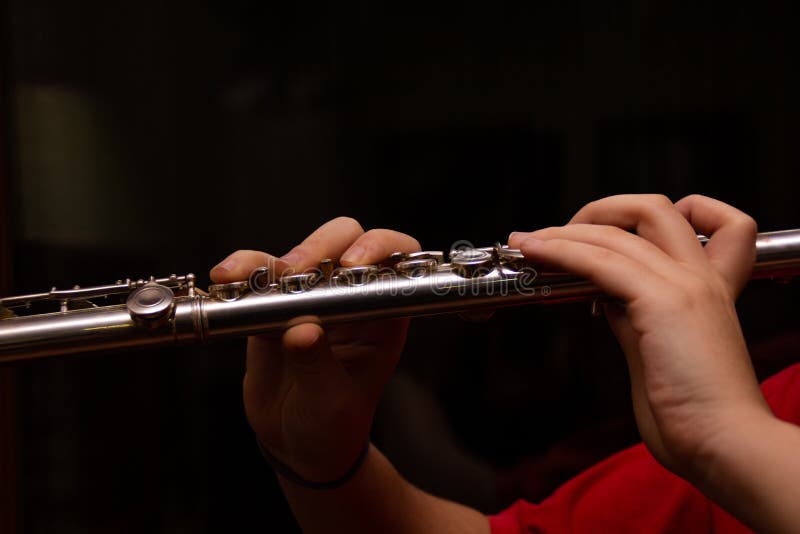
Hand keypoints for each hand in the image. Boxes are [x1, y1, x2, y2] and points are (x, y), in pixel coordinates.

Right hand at [210, 217, 419, 482]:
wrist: (296, 445)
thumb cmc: (331, 425)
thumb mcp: (330, 402)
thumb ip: (317, 365)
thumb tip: (301, 330)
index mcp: (383, 315)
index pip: (397, 262)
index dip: (381, 249)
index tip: (353, 266)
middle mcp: (351, 297)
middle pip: (347, 240)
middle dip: (322, 246)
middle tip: (298, 271)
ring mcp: (312, 296)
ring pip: (301, 252)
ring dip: (276, 258)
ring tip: (249, 278)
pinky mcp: (274, 304)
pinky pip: (259, 275)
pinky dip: (242, 270)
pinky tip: (226, 278)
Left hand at [508, 194, 767, 481]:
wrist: (723, 444)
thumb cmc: (694, 412)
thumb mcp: (658, 349)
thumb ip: (634, 315)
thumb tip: (603, 296)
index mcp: (710, 285)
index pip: (696, 219)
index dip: (645, 218)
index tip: (600, 239)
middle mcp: (700, 275)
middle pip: (652, 207)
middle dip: (598, 211)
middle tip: (557, 236)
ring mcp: (684, 284)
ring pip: (615, 233)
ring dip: (561, 233)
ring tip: (526, 243)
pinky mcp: (663, 302)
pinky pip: (600, 261)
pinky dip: (561, 251)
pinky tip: (534, 253)